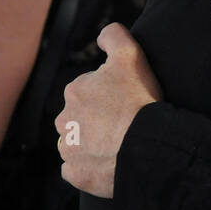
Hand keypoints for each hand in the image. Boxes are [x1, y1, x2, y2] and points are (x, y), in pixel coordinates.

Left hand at [56, 23, 161, 198]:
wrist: (146, 146)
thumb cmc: (139, 102)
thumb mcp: (131, 57)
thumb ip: (114, 37)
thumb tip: (102, 36)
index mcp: (74, 91)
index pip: (91, 90)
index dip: (112, 94)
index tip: (129, 101)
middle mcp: (64, 120)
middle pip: (83, 117)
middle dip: (100, 120)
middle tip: (128, 123)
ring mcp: (69, 149)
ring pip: (79, 143)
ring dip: (95, 144)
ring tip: (122, 144)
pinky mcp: (76, 173)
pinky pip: (79, 169)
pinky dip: (91, 167)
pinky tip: (110, 163)